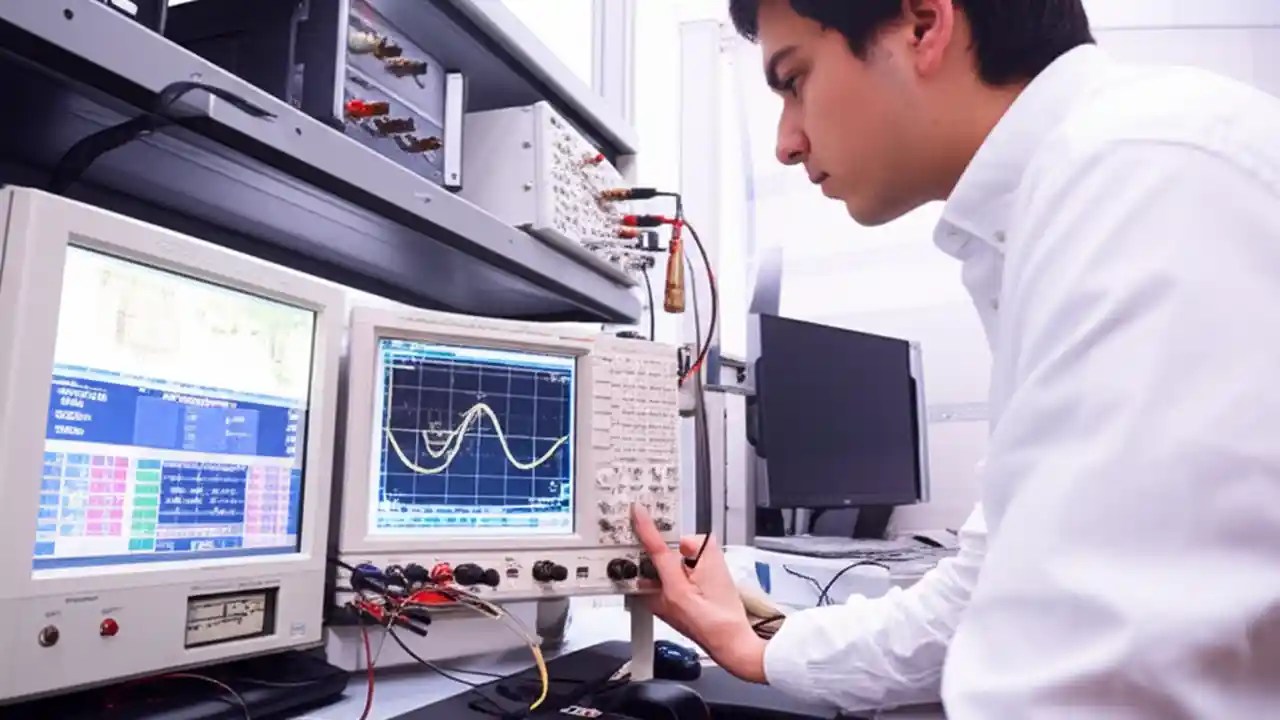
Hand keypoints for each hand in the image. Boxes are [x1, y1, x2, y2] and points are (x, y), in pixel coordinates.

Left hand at [631, 504, 767, 682]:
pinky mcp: (664, 608)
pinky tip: (698, 589)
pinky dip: (677, 578)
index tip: (636, 512)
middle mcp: (660, 598)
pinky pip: (664, 583)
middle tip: (696, 568)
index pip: (654, 550)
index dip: (645, 527)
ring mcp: (660, 605)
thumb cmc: (726, 617)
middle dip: (673, 555)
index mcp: (672, 589)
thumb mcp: (719, 573)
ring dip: (676, 568)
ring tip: (702, 584)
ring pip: (661, 572)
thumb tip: (686, 542)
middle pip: (657, 560)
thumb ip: (701, 549)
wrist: (729, 643)